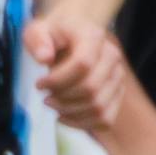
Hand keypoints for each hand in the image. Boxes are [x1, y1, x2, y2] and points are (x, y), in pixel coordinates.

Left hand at [24, 13, 136, 135]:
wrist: (75, 33)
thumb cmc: (54, 34)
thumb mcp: (38, 30)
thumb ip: (38, 40)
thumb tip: (44, 58)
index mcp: (93, 37)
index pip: (83, 64)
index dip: (58, 80)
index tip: (39, 84)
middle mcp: (112, 56)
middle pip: (91, 88)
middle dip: (63, 98)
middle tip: (45, 97)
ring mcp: (118, 75)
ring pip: (99, 106)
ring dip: (71, 112)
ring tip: (53, 105)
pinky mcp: (117, 92)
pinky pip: (106, 118)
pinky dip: (84, 124)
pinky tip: (65, 117)